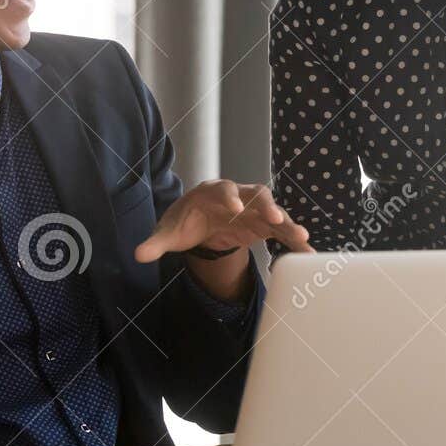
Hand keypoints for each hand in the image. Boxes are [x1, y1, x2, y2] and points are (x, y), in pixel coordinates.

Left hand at [134, 180, 312, 262]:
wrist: (198, 223)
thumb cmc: (184, 222)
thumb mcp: (169, 233)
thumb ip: (156, 243)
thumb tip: (138, 255)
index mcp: (213, 192)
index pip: (223, 190)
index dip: (229, 197)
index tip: (234, 209)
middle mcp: (238, 196)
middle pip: (256, 194)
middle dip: (267, 205)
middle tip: (277, 218)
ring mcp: (254, 210)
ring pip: (275, 212)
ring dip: (287, 223)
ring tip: (302, 238)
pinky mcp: (264, 225)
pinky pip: (281, 231)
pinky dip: (293, 240)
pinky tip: (307, 253)